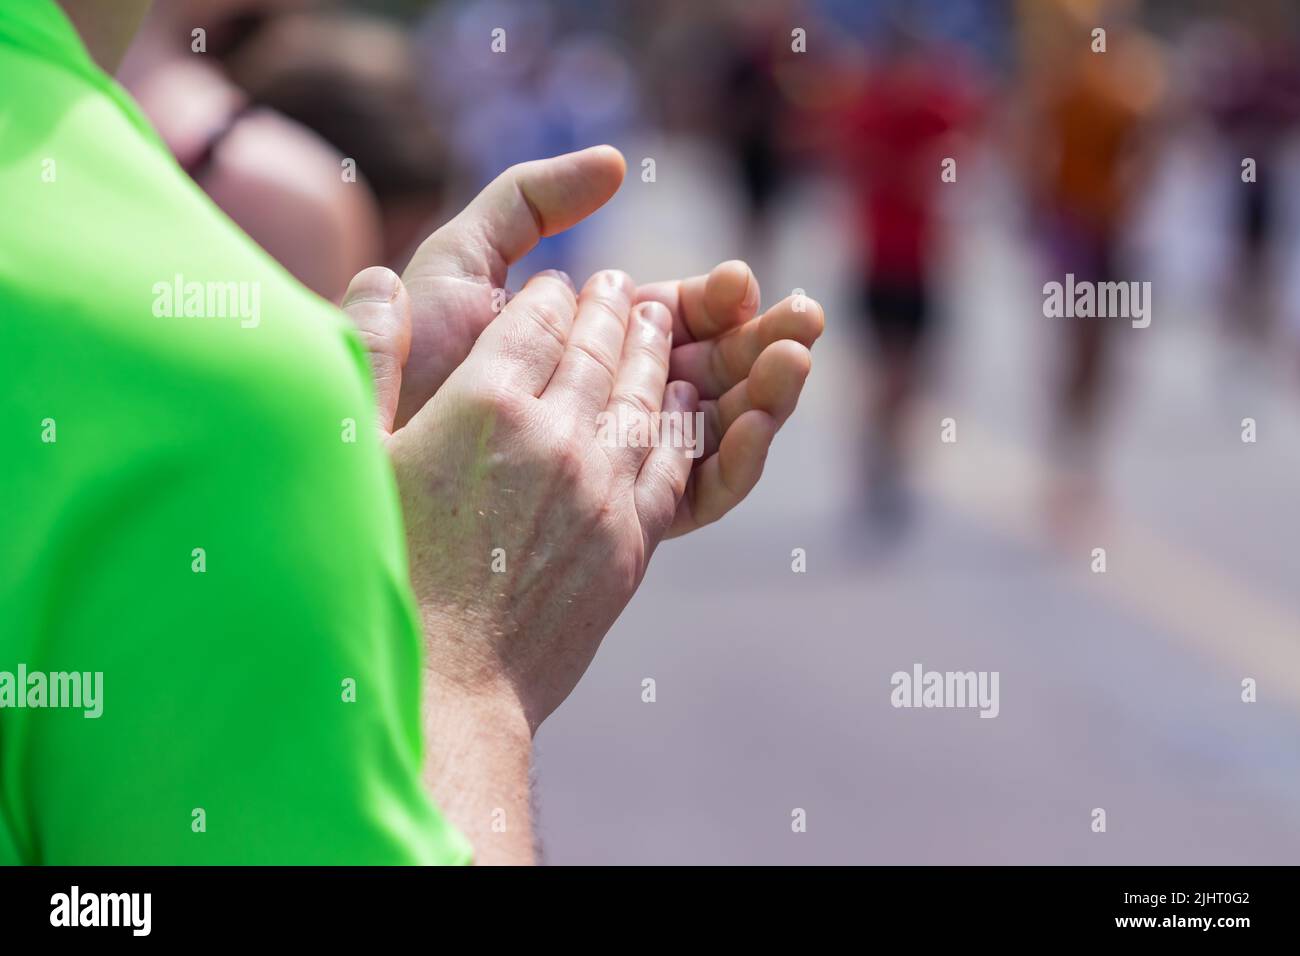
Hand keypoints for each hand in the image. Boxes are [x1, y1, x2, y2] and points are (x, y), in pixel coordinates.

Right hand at [341, 261, 820, 862]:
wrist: (447, 690)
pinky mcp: (630, 540)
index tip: (560, 282)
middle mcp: (556, 436)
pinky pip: (668, 461)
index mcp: (484, 405)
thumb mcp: (354, 459)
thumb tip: (384, 279)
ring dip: (654, 353)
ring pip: (643, 398)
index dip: (551, 295)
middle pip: (599, 352)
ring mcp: (603, 489)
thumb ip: (370, 360)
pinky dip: (679, 421)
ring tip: (659, 321)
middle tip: (623, 285)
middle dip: (612, 310)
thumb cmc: (379, 575)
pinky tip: (683, 400)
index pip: (535, 321)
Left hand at [396, 146, 823, 531]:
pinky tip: (759, 423)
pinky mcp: (631, 520)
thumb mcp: (462, 263)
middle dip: (759, 341)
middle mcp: (611, 406)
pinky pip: (700, 490)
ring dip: (767, 392)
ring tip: (797, 356)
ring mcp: (624, 464)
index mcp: (585, 350)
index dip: (708, 299)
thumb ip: (528, 202)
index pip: (668, 321)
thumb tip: (617, 162)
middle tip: (804, 317)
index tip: (737, 278)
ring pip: (718, 426)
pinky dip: (738, 459)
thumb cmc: (408, 363)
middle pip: (709, 372)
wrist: (379, 467)